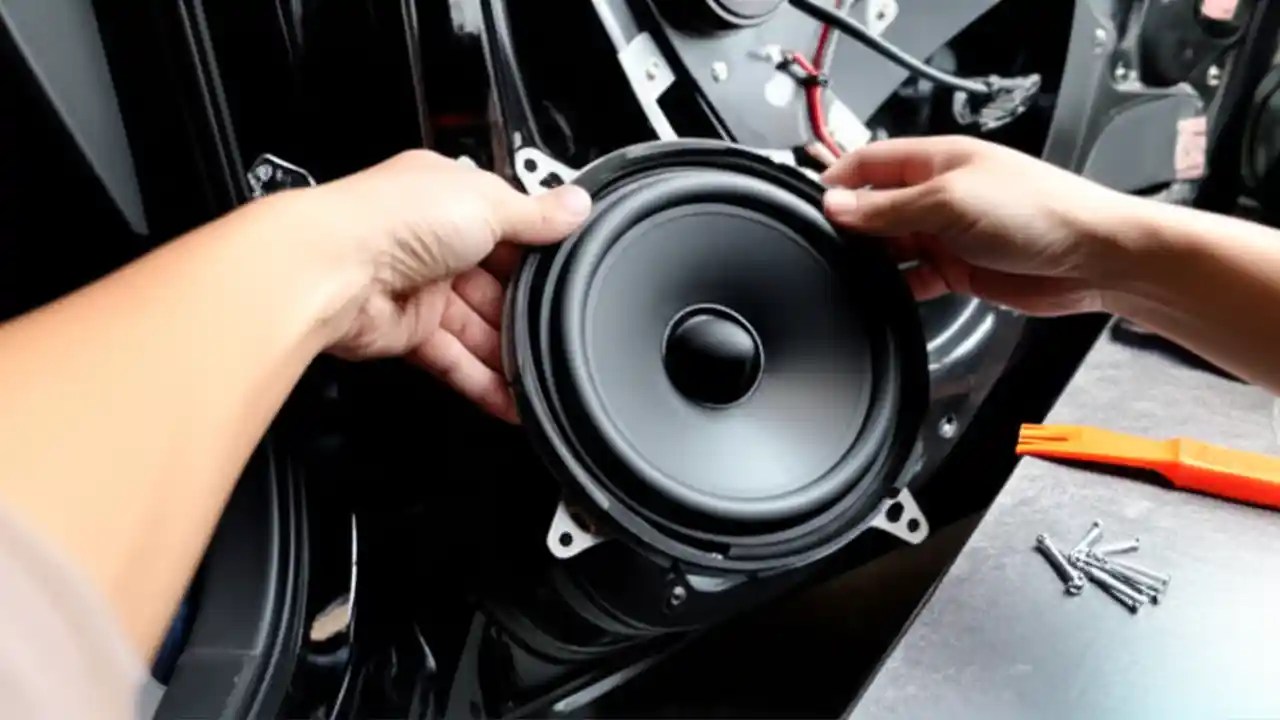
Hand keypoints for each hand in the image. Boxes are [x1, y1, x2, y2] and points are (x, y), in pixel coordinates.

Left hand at [314, 150, 590, 420]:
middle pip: (496, 282)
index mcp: (449, 194)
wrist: (330, 269)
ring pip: (477, 326)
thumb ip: (536, 213)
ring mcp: (419, 286)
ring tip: (545, 372)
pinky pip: (454, 359)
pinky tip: (512, 397)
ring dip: (509, 351)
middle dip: (528, 307)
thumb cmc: (391, 218)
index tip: (571, 270)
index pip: (508, 224)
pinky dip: (483, 380)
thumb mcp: (486, 201)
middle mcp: (431, 239)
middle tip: (564, 327)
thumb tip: (577, 205)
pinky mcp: (407, 331)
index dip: (539, 250)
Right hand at [821, 136, 1142, 314]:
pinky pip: (912, 278)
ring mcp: (946, 233)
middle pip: (874, 207)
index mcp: (935, 160)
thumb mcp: (950, 202)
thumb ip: (889, 207)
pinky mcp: (957, 269)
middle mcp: (937, 194)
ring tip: (854, 274)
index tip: (811, 208)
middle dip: (851, 226)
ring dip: (872, 260)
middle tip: (829, 247)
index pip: (867, 163)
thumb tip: (836, 205)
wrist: (1093, 258)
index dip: (836, 182)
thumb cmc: (1039, 212)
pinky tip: (884, 296)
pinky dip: (895, 288)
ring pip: (889, 246)